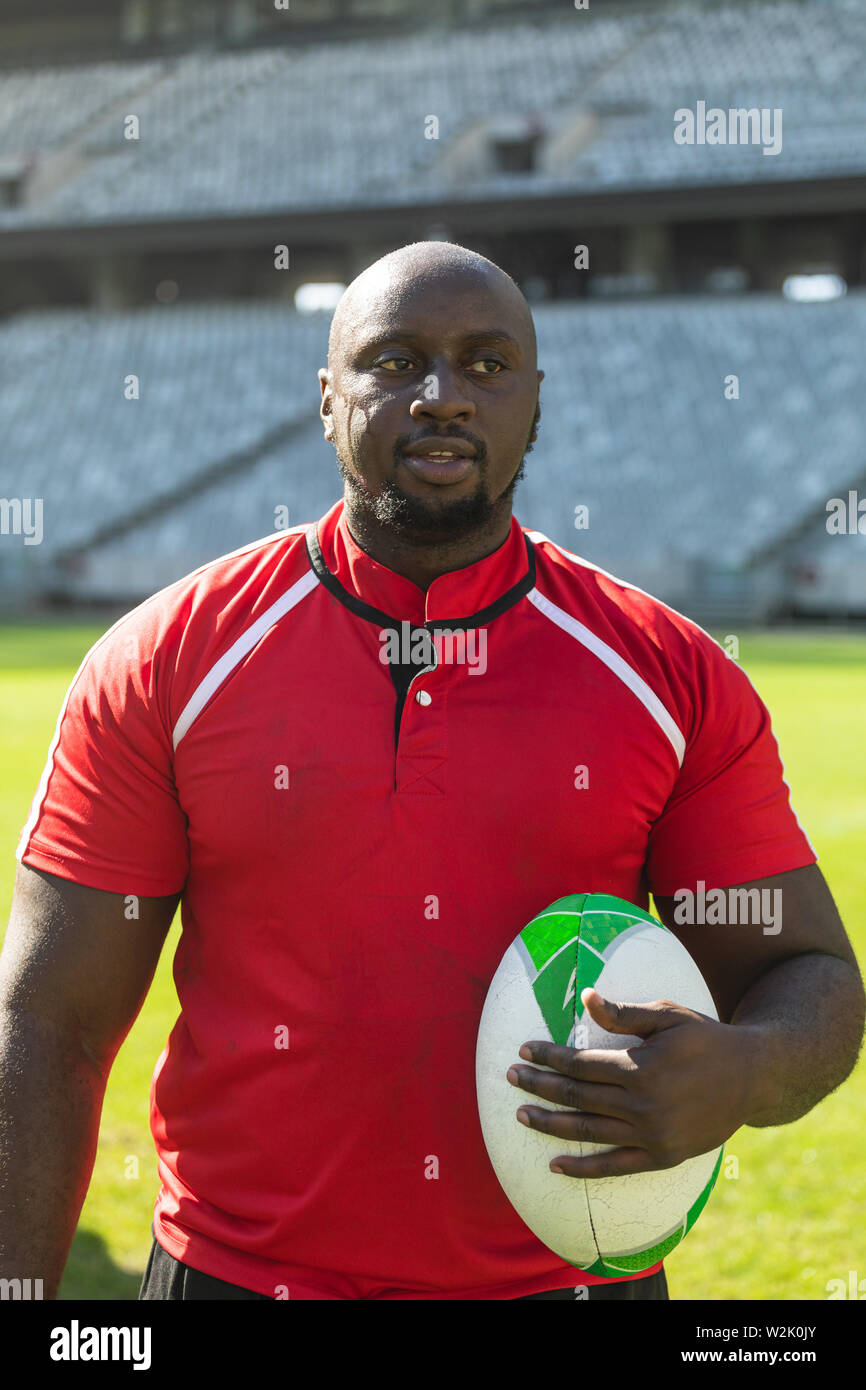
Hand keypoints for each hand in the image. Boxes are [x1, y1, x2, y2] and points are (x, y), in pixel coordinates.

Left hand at [506, 987, 755, 1176]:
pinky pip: (615, 1166)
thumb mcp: (668, 1015)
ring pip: (588, 1131)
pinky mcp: (663, 1156)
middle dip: (539, 1086)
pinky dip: (584, 1168)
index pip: (580, 1063)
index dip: (549, 1057)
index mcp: (641, 1067)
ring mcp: (653, 1134)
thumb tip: (587, 996)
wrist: (753, 1077)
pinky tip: (556, 1165)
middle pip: (577, 1096)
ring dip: (551, 1124)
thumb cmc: (706, 1038)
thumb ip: (624, 1013)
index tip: (524, 1049)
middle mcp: (643, 1104)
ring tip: (521, 1114)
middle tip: (511, 1077)